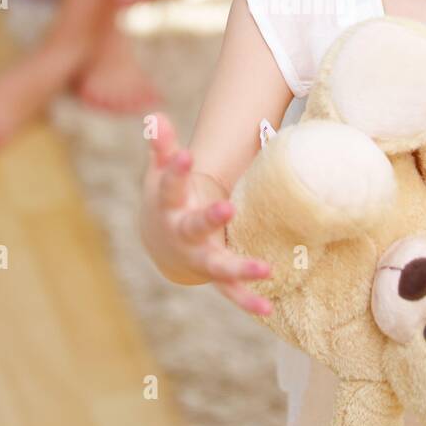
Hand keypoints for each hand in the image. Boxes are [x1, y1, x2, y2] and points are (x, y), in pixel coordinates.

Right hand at [140, 112, 272, 314]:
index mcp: (169, 206)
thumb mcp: (161, 174)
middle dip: (209, 219)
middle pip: (194, 227)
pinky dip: (248, 301)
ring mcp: (199, 258)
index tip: (185, 154)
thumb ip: (163, 147)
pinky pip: (231, 292)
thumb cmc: (167, 201)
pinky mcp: (215, 275)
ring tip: (265, 269)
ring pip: (217, 265)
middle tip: (227, 209)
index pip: (170, 185)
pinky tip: (268, 309)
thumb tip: (157, 117)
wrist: (163, 245)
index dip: (175, 169)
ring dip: (239, 268)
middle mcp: (183, 235)